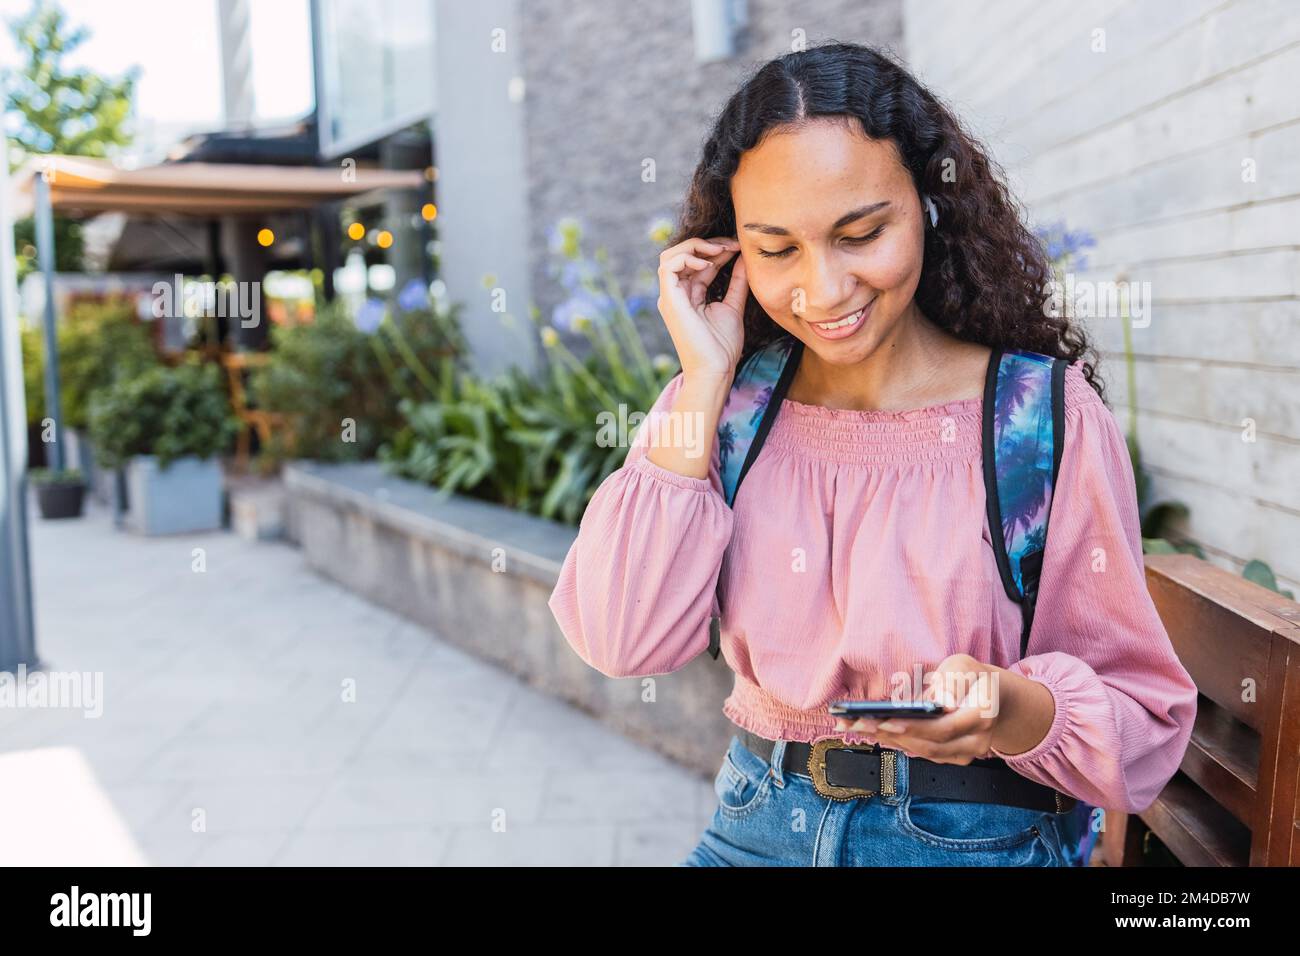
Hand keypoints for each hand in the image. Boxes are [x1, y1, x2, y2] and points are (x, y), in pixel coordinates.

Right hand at [656, 236, 747, 379]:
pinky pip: (669, 266)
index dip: (717, 250)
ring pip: (670, 255)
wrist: (715, 370)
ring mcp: (670, 297)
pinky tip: (709, 265)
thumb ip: (737, 282)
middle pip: (681, 254)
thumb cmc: (722, 347)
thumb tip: (744, 258)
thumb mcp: (733, 306)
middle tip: (732, 244)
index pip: (698, 263)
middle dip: (706, 244)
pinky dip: (688, 258)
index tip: (739, 248)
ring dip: (695, 246)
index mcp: (688, 296)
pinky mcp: (669, 300)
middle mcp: (676, 294)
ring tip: (720, 250)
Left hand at [833, 654, 1003, 764]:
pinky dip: (896, 742)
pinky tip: (872, 731)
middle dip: (890, 734)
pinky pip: (921, 753)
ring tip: (855, 726)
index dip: (914, 727)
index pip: (943, 728)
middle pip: (928, 744)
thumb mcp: (963, 666)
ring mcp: (964, 754)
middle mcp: (976, 742)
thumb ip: (952, 680)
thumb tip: (940, 702)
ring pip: (922, 752)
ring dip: (887, 740)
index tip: (885, 720)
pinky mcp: (951, 758)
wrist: (990, 696)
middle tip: (856, 723)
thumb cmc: (972, 677)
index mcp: (982, 716)